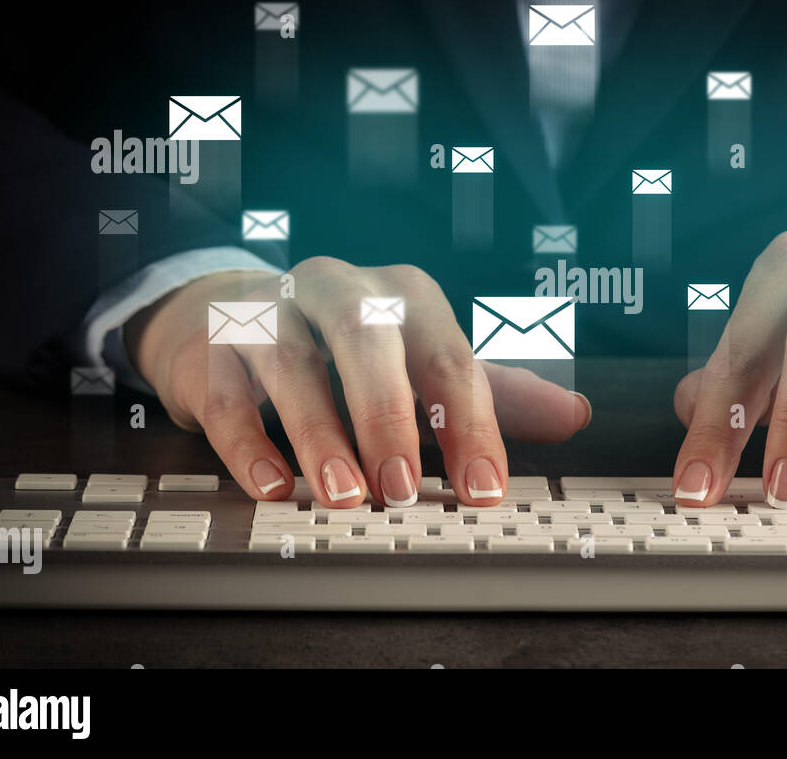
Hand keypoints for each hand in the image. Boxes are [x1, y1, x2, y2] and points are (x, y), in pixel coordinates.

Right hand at [125, 258, 590, 506]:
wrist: (232, 317)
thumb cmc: (348, 351)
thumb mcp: (423, 364)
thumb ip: (494, 393)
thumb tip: (575, 415)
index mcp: (404, 297)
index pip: (448, 356)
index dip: (470, 424)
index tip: (485, 490)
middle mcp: (339, 290)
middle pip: (368, 337)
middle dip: (390, 415)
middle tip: (404, 489)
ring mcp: (270, 311)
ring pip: (294, 362)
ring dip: (321, 432)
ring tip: (344, 495)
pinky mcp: (211, 346)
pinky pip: (226, 393)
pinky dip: (249, 443)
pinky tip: (273, 487)